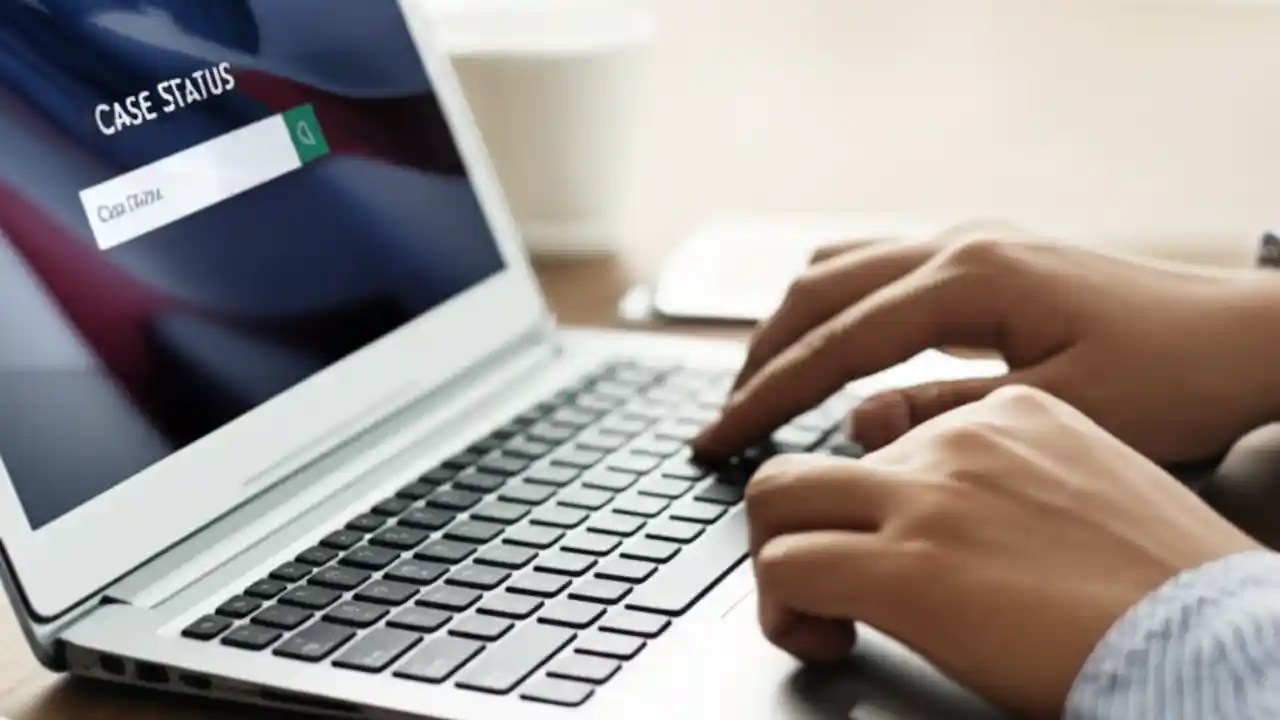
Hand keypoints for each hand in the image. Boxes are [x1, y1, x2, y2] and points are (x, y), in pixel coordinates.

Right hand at [695, 225, 1279, 462]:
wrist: (1239, 335)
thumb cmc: (1170, 376)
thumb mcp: (1055, 413)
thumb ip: (942, 416)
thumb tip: (855, 420)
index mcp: (970, 280)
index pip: (836, 341)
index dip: (768, 394)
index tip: (719, 437)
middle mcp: (958, 245)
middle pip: (818, 292)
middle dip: (761, 359)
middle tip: (722, 423)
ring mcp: (967, 241)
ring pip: (838, 269)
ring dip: (789, 326)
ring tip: (756, 387)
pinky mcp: (980, 257)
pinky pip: (874, 268)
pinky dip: (831, 309)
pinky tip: (824, 345)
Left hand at [747, 386, 1261, 716]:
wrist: (1218, 634)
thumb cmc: (1168, 583)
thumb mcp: (1093, 487)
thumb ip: (1012, 476)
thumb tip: (947, 509)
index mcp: (1009, 413)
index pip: (882, 440)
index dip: (862, 506)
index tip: (869, 545)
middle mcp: (958, 440)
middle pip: (808, 459)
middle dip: (789, 525)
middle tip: (814, 577)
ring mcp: (929, 496)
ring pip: (773, 500)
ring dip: (777, 568)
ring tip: (816, 616)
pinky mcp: (909, 567)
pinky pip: (787, 568)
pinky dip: (783, 614)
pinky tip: (829, 640)